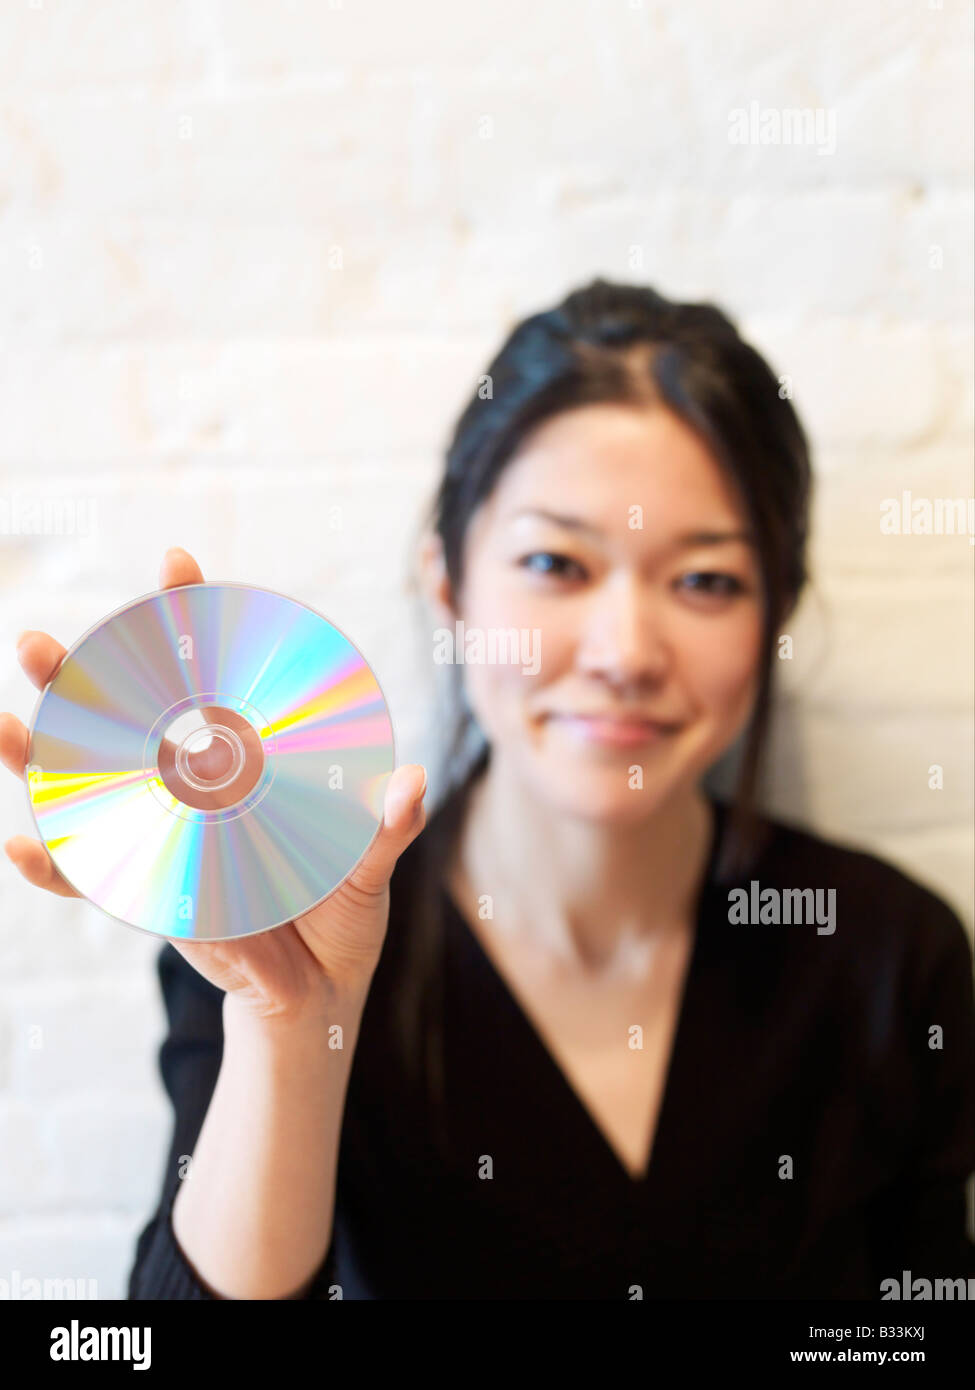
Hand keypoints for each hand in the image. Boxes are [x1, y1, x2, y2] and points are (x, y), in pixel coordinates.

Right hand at [1, 547, 427, 1019]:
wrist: (319, 988)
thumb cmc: (338, 907)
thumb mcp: (368, 864)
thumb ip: (389, 825)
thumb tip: (413, 781)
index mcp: (241, 764)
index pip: (209, 677)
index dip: (187, 619)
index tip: (177, 565)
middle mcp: (190, 792)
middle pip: (122, 721)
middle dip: (79, 677)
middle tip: (40, 642)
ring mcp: (161, 841)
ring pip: (85, 793)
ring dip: (40, 761)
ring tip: (6, 726)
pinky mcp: (149, 899)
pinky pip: (90, 882)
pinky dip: (53, 869)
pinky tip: (20, 848)